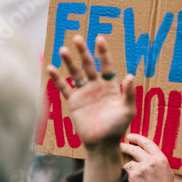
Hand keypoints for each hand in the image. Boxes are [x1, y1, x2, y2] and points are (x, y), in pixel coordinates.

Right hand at [47, 34, 135, 150]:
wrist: (102, 143)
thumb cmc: (118, 127)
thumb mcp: (127, 110)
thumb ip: (128, 94)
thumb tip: (130, 76)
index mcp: (110, 86)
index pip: (106, 65)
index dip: (103, 53)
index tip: (99, 39)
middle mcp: (96, 86)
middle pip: (88, 65)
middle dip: (83, 51)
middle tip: (77, 38)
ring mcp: (84, 93)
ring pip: (75, 73)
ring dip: (69, 61)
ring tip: (63, 50)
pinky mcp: (73, 101)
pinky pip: (64, 87)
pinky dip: (57, 78)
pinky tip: (51, 68)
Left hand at [120, 133, 172, 181]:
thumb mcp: (166, 173)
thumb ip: (157, 161)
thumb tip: (146, 151)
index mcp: (161, 160)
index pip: (147, 143)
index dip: (137, 137)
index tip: (130, 136)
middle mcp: (151, 162)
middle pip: (133, 149)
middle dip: (124, 146)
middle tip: (120, 146)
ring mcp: (140, 169)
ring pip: (129, 163)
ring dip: (128, 168)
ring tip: (135, 177)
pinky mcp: (132, 176)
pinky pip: (125, 172)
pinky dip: (126, 176)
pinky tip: (132, 181)